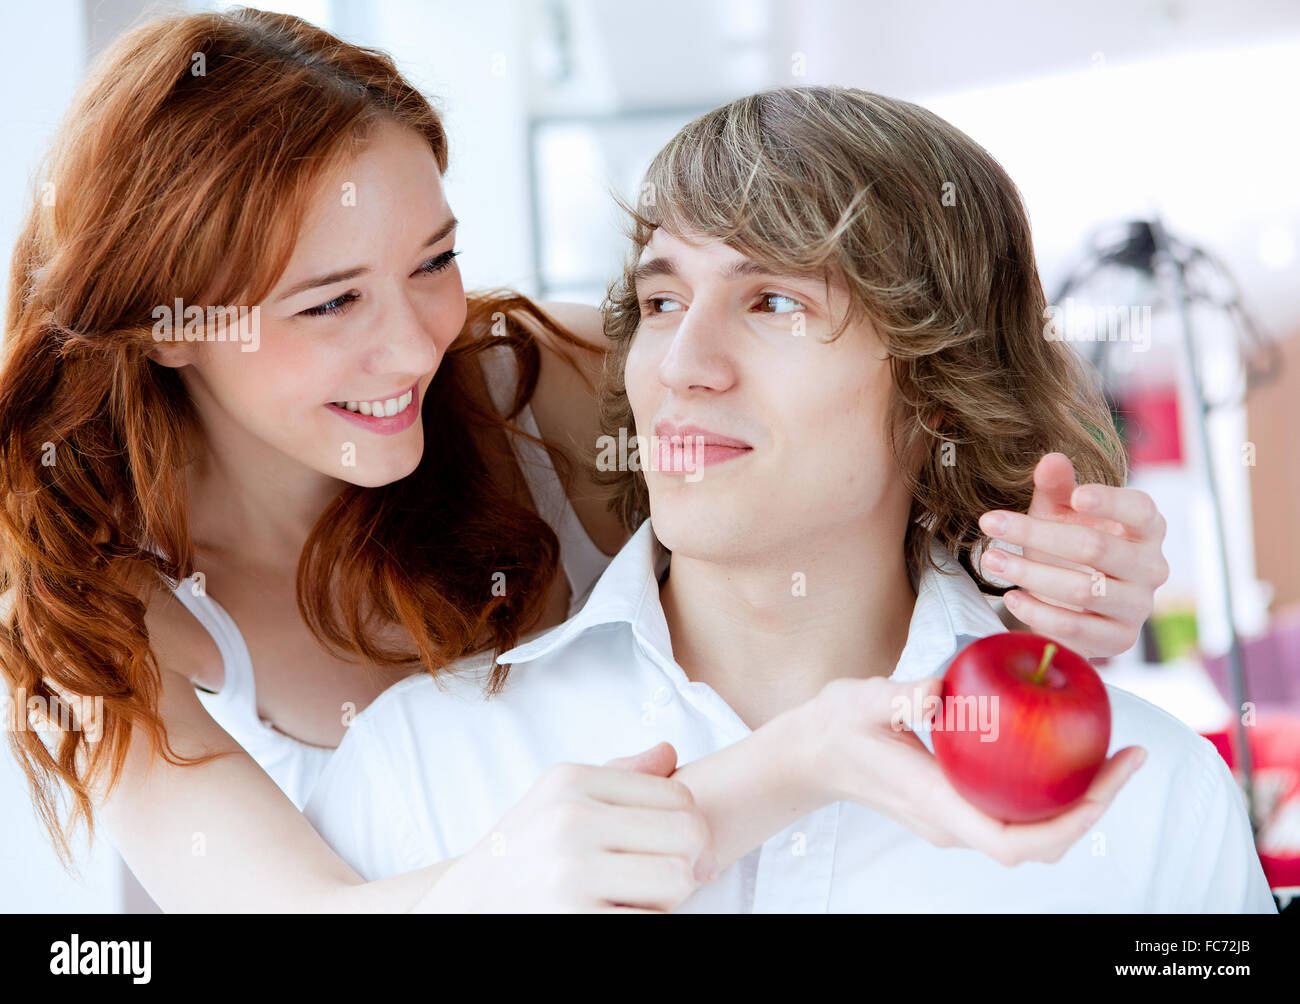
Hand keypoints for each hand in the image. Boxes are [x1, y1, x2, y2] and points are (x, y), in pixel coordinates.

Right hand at [421, 742, 713, 912]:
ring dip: (668, 898)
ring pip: (678, 879)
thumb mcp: (558, 798)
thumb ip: (619, 775)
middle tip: (660, 880)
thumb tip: (670, 753)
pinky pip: (650, 919)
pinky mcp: (574, 919)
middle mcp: (570, 819)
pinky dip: (646, 920)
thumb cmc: (524, 852)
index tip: (666, 851)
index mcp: (572, 781)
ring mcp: (570, 872)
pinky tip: (617, 914)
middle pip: (689, 835)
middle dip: (686, 863)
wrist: (467, 906)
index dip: (688, 828)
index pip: (680, 797)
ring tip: (636, 898)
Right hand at [794, 675, 1147, 866]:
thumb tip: (941, 690)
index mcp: (936, 806)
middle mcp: (953, 823)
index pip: (1015, 843)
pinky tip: (1066, 744)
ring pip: (1033, 831)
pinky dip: (1051, 787)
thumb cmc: (834, 726)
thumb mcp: (862, 702)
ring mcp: (957, 818)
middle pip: (1040, 842)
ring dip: (1080, 802)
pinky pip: (1017, 808)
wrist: (810, 753)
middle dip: (1094, 808)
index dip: (1071, 823)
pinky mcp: (958, 803)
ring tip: (1112, 752)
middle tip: (1132, 754)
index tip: (1109, 782)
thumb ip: (900, 697)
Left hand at [978, 453, 1169, 657]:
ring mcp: (1137, 607)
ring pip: (1081, 589)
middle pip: (1096, 548)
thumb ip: (1056, 487)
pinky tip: (1012, 596)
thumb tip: (1051, 459)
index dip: (1111, 501)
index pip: (1140, 510)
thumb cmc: (1068, 546)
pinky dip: (1037, 612)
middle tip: (990, 523)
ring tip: (992, 560)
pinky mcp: (1117, 639)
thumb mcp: (1058, 513)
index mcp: (1147, 528)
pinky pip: (1074, 627)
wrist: (1071, 602)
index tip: (1076, 497)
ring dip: (1029, 574)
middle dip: (1037, 535)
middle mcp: (1151, 567)